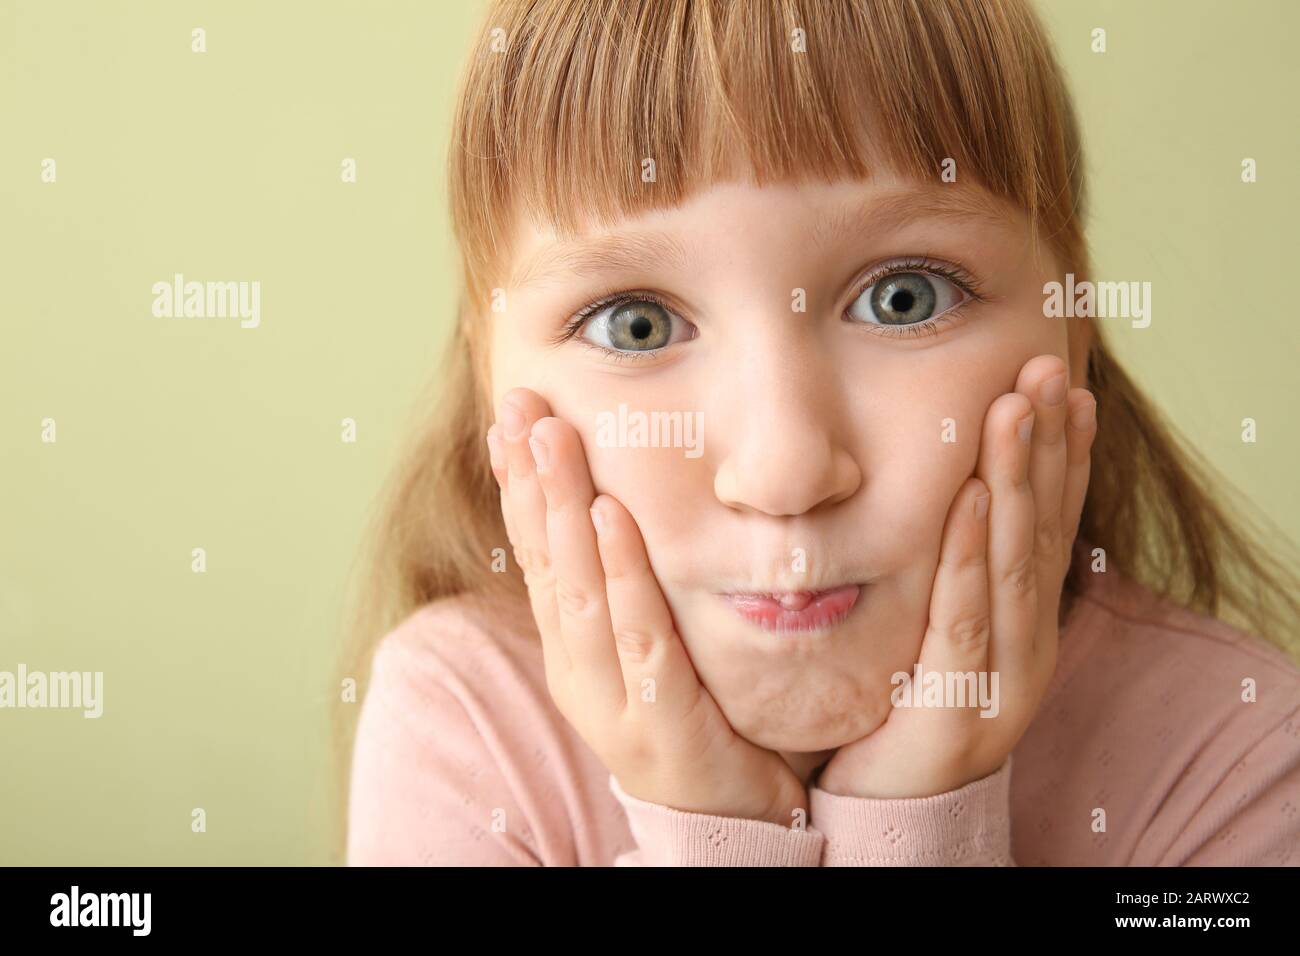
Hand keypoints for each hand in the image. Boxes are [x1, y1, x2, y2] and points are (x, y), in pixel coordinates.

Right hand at [487, 387, 807, 826]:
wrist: (729, 818)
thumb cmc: (695, 716)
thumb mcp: (651, 643)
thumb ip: (632, 583)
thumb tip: (623, 500)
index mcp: (573, 647)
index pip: (536, 553)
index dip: (519, 484)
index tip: (511, 416)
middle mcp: (579, 668)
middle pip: (545, 561)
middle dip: (529, 478)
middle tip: (521, 404)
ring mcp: (612, 699)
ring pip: (578, 590)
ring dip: (560, 509)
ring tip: (553, 439)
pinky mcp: (660, 724)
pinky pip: (639, 637)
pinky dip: (622, 574)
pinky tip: (611, 518)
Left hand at [816, 354, 1097, 798]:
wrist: (897, 810)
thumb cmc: (907, 707)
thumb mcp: (941, 632)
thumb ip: (953, 574)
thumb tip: (949, 492)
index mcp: (1025, 622)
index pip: (1051, 524)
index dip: (1064, 457)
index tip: (1068, 389)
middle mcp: (1027, 642)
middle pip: (1042, 529)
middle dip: (1047, 446)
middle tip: (1048, 369)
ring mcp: (1001, 676)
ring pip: (1013, 561)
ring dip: (1016, 480)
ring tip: (1016, 406)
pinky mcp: (957, 703)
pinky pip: (964, 616)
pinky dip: (968, 554)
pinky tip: (969, 498)